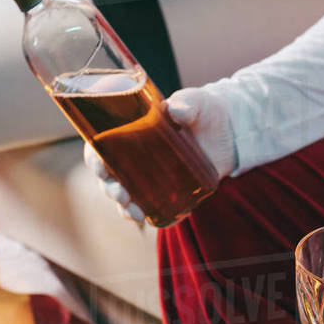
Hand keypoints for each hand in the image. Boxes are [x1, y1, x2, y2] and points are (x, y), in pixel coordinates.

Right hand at [83, 85, 235, 223]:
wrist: (228, 131)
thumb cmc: (204, 111)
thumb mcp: (196, 103)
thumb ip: (187, 104)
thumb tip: (176, 111)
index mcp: (130, 132)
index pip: (101, 146)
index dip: (94, 158)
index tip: (99, 166)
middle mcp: (135, 157)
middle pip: (110, 177)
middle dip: (110, 189)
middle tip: (120, 193)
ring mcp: (152, 177)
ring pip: (127, 196)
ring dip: (124, 207)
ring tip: (133, 212)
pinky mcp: (170, 192)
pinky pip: (153, 209)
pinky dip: (149, 216)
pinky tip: (148, 220)